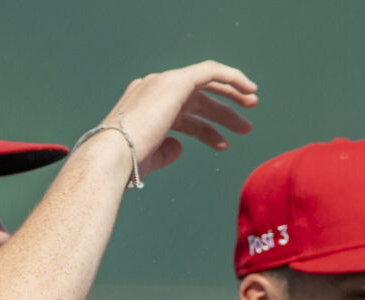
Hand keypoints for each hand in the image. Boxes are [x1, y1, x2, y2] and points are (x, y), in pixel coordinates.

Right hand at [97, 61, 257, 177]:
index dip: (206, 127)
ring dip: (230, 99)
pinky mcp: (175, 82)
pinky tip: (248, 89)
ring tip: (251, 117)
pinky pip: (210, 71)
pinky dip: (230, 77)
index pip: (182, 113)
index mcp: (144, 106)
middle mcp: (152, 89)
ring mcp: (162, 83)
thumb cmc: (126, 164)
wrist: (113, 156)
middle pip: (195, 99)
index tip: (225, 143)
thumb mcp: (150, 157)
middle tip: (246, 126)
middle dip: (222, 111)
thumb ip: (165, 150)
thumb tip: (180, 147)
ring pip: (205, 85)